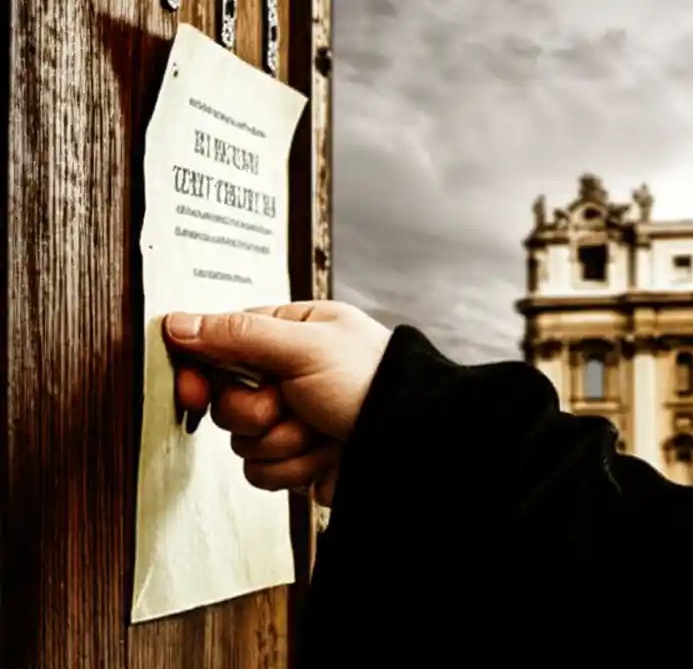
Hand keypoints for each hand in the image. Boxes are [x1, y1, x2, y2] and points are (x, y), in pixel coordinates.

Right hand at [165, 301, 391, 503]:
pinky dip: (293, 468)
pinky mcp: (300, 460)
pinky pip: (263, 472)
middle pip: (227, 401)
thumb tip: (177, 323)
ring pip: (243, 442)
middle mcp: (290, 376)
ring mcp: (295, 420)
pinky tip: (325, 455)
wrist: (412, 445)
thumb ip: (238, 335)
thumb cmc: (370, 383)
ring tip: (320, 430)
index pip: (221, 345)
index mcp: (293, 335)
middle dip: (254, 412)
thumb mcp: (304, 347)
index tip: (195, 390)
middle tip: (287, 405)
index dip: (202, 371)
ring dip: (281, 442)